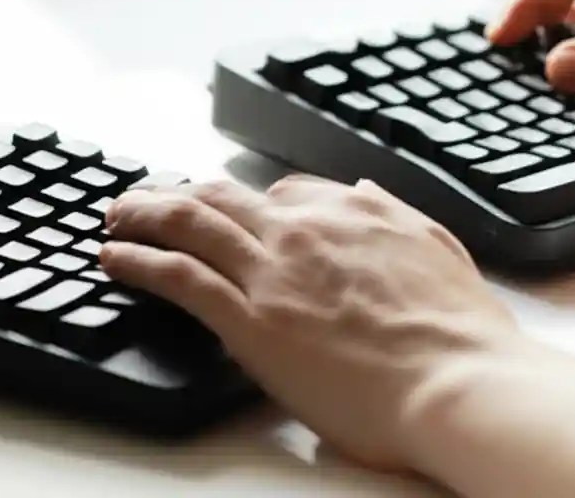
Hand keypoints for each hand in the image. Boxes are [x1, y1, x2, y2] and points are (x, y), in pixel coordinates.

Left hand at [101, 176, 518, 469]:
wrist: (457, 382)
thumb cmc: (458, 334)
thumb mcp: (438, 249)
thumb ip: (394, 217)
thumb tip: (362, 191)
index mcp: (352, 214)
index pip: (280, 192)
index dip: (244, 201)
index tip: (225, 209)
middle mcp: (305, 231)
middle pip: (222, 196)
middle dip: (178, 194)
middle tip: (149, 200)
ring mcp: (272, 271)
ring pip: (189, 222)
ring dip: (143, 213)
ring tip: (117, 216)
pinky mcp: (247, 319)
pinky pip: (176, 275)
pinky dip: (138, 259)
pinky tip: (115, 258)